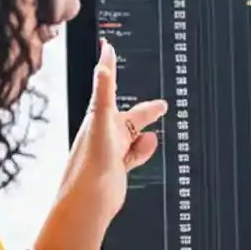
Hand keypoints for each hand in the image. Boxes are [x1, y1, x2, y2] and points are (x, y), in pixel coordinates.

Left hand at [51, 39, 166, 234]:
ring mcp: (112, 151)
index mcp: (99, 117)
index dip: (109, 66)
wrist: (89, 201)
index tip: (108, 48)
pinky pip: (135, 154)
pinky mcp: (119, 168)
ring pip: (133, 135)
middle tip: (161, 104)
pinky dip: (145, 149)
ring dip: (145, 128)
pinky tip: (151, 145)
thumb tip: (103, 65)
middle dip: (145, 109)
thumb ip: (104, 94)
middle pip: (129, 115)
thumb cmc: (90, 163)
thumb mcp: (101, 123)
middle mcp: (104, 132)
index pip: (106, 86)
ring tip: (159, 122)